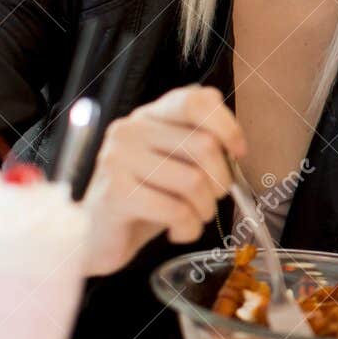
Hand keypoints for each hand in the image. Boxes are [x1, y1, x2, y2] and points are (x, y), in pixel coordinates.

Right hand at [81, 86, 245, 276]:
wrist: (99, 237)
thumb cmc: (146, 200)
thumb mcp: (176, 166)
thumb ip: (201, 148)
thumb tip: (236, 150)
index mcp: (150, 116)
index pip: (196, 101)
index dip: (228, 126)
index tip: (238, 153)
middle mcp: (130, 130)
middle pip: (204, 145)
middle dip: (221, 181)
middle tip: (210, 199)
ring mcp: (118, 159)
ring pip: (194, 181)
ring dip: (204, 209)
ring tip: (192, 218)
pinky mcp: (115, 193)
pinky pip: (176, 210)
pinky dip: (188, 228)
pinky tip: (177, 232)